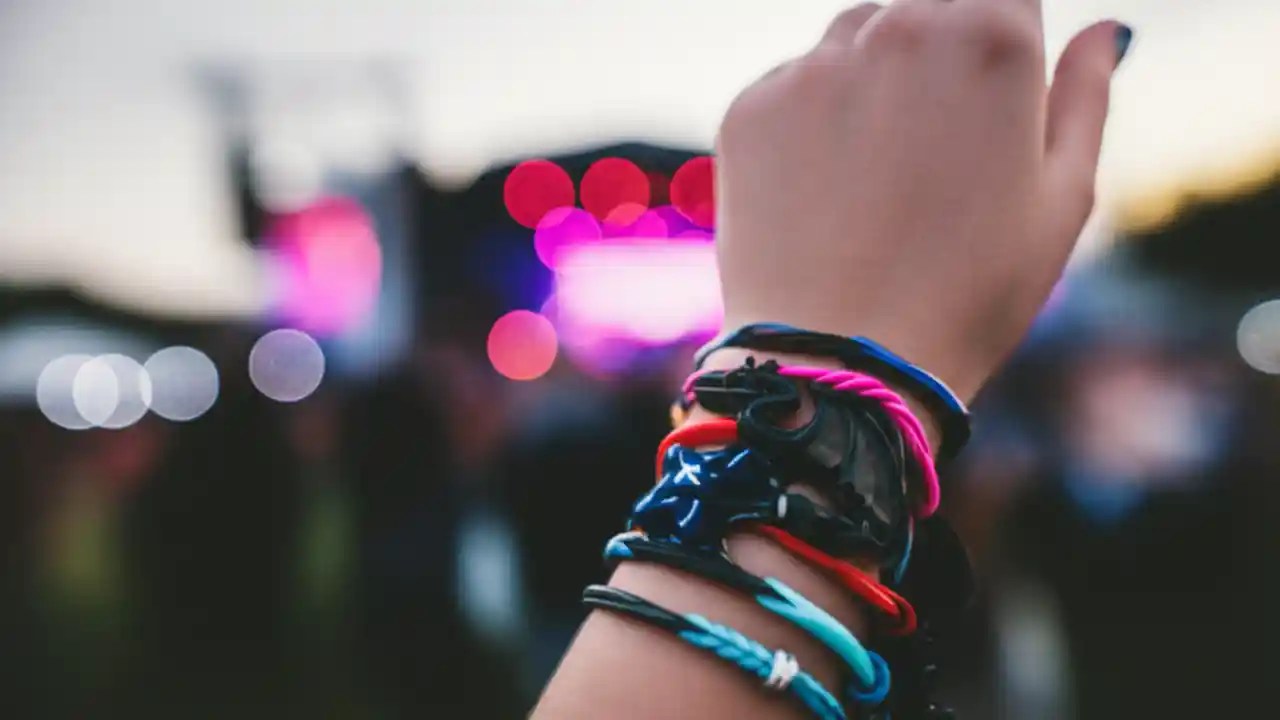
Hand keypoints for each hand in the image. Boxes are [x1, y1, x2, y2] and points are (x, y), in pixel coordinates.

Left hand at [713, 0, 1130, 401]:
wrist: (842, 364)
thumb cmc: (970, 293)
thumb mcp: (1063, 202)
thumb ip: (1085, 97)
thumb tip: (1103, 29)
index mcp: (992, 38)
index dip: (1005, 38)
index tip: (990, 97)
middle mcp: (898, 30)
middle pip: (929, 4)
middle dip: (942, 53)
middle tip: (938, 148)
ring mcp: (815, 68)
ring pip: (857, 36)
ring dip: (875, 77)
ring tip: (883, 176)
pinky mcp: (751, 108)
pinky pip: (793, 85)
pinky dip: (813, 119)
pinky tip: (828, 194)